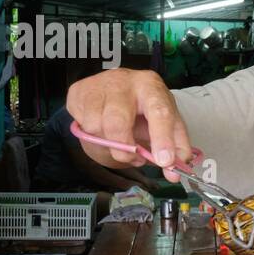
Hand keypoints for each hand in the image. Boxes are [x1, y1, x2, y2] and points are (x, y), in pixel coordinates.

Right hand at [66, 69, 193, 178]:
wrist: (120, 90)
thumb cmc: (146, 110)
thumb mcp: (168, 123)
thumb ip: (175, 149)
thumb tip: (173, 174)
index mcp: (151, 86)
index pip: (159, 112)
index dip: (162, 139)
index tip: (164, 161)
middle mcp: (123, 81)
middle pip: (117, 123)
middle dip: (125, 149)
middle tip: (136, 158)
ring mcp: (97, 84)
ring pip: (95, 126)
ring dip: (108, 143)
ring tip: (120, 139)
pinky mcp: (78, 91)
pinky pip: (81, 123)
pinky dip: (93, 133)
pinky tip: (103, 126)